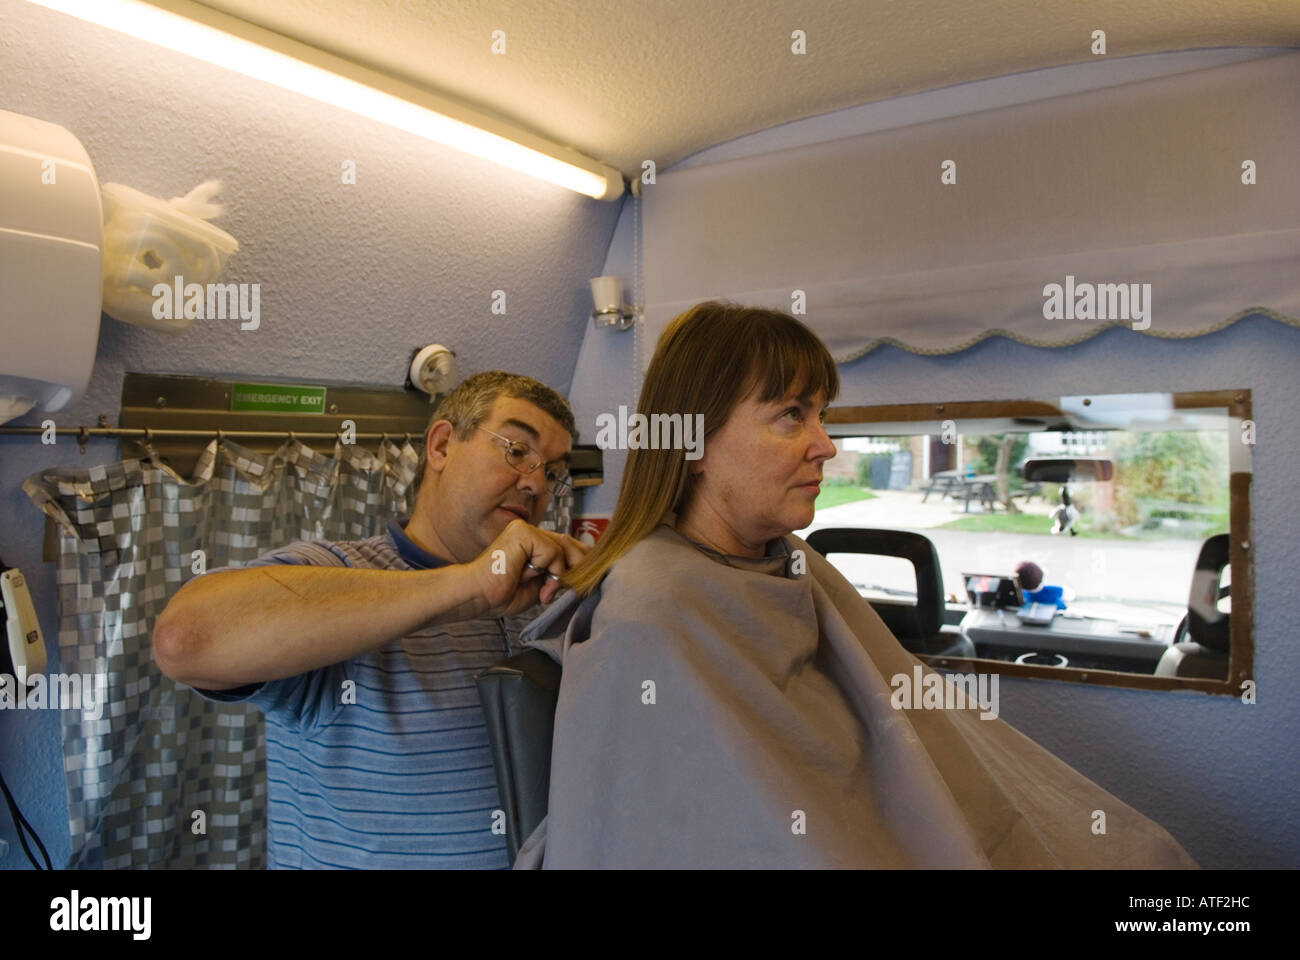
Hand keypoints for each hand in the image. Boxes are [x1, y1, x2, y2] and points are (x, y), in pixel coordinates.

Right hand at [469, 520, 588, 616]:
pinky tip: (530, 578)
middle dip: (579, 564)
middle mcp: (528, 532)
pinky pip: (551, 550)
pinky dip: (548, 568)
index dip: (580, 557)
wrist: (477, 595)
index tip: (590, 574)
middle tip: (576, 585)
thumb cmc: (501, 594)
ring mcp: (525, 530)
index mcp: (530, 544)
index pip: (564, 544)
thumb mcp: (539, 586)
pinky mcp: (523, 533)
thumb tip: (581, 572)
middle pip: (567, 542)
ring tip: (545, 591)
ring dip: (559, 573)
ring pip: (562, 547)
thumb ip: (556, 577)